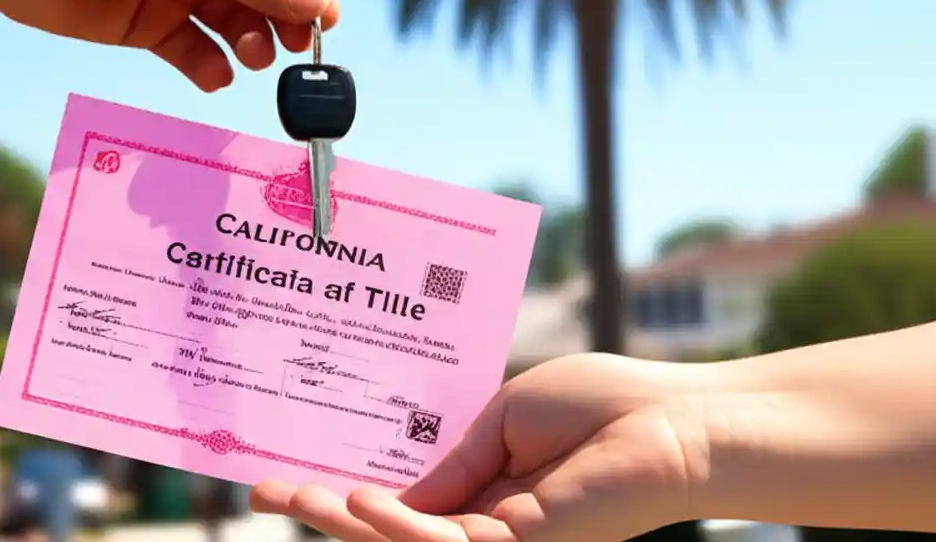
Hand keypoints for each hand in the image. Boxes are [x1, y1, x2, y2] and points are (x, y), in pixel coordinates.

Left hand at [0, 0, 337, 91]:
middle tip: (294, 50)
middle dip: (282, 17)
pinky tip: (213, 75)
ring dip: (249, 42)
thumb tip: (320, 1)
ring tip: (251, 58)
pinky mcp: (153, 20)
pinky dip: (209, 63)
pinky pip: (197, 47)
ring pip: (235, 19)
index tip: (326, 20)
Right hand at [252, 354, 711, 541]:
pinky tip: (365, 499)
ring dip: (352, 526)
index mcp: (482, 490)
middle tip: (262, 490)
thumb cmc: (599, 407)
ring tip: (309, 496)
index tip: (282, 476)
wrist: (673, 419)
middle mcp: (487, 526)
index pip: (401, 504)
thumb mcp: (498, 420)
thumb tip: (386, 495)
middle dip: (326, 519)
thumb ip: (447, 461)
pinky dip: (401, 527)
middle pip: (392, 534)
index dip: (341, 497)